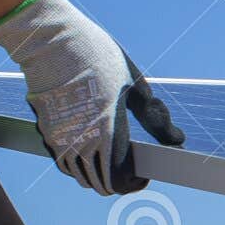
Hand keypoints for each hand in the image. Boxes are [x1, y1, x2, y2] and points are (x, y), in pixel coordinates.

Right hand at [0, 0, 184, 194]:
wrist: (50, 40)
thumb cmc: (97, 58)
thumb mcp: (135, 85)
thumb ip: (156, 119)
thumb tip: (178, 141)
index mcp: (107, 132)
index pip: (121, 181)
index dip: (136, 183)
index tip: (145, 174)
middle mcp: (81, 142)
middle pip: (101, 184)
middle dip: (120, 180)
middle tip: (133, 167)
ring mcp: (60, 139)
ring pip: (80, 176)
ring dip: (99, 174)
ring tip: (114, 158)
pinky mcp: (45, 132)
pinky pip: (64, 162)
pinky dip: (79, 164)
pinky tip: (91, 149)